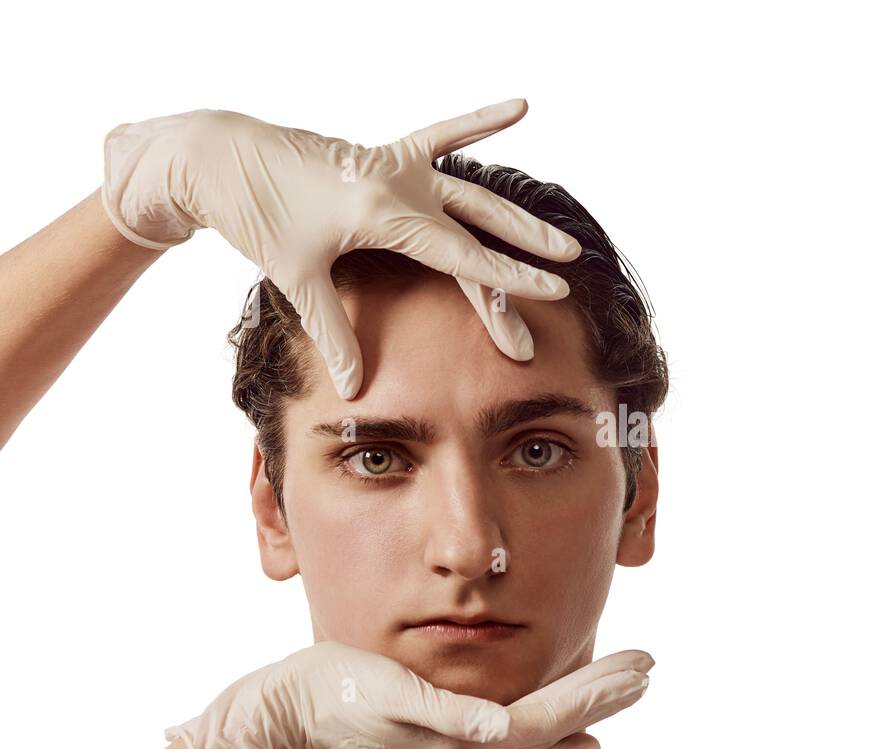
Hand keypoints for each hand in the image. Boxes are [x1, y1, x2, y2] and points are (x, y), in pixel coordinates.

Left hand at [100, 100, 580, 397]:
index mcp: (383, 212)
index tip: (554, 292)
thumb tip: (353, 389)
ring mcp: (395, 166)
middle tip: (565, 285)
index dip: (510, 280)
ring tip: (560, 242)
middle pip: (474, 234)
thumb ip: (333, 332)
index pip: (463, 256)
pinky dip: (478, 122)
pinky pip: (442, 136)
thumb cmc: (255, 215)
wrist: (218, 157)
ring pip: (471, 196)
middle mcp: (398, 184)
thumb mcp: (296, 278)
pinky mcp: (384, 156)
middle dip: (519, 265)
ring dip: (515, 219)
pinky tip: (520, 106)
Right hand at [163, 640, 654, 748]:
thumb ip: (443, 714)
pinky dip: (558, 737)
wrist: (288, 708)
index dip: (596, 692)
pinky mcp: (450, 736)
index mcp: (461, 740)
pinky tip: (585, 740)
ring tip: (629, 691)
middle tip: (651, 668)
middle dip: (606, 694)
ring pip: (544, 728)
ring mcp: (462, 748)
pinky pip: (521, 740)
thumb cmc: (332, 690)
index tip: (639, 667)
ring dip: (589, 707)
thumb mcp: (386, 694)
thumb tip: (497, 729)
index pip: (547, 716)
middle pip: (556, 723)